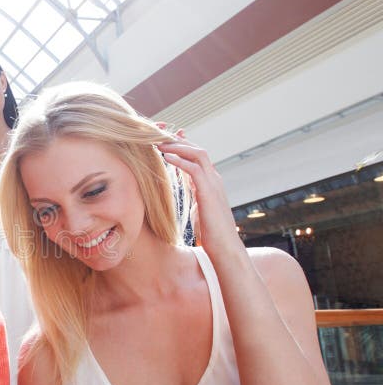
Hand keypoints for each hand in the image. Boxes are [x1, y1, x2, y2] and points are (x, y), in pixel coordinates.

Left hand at [156, 132, 239, 258]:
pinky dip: (180, 160)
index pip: (198, 157)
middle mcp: (214, 179)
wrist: (224, 247)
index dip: (184, 146)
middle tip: (160, 138)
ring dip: (179, 147)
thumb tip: (188, 194)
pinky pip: (195, 169)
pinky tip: (167, 157)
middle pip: (198, 150)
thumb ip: (195, 197)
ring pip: (198, 154)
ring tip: (160, 144)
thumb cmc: (211, 232)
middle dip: (179, 142)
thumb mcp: (200, 209)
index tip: (167, 141)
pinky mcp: (209, 192)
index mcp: (211, 182)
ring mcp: (214, 184)